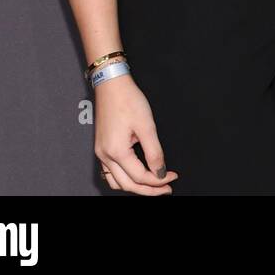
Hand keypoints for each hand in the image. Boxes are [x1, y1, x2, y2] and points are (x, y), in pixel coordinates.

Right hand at [94, 74, 178, 194]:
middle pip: (127, 184)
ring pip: (116, 182)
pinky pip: (110, 172)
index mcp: (116, 152)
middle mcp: (105, 155)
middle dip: (148, 189)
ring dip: (135, 186)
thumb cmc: (128, 100)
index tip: (173, 177)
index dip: (158, 181)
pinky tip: (136, 174)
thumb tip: (160, 172)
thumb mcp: (147, 126)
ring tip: (153, 184)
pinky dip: (124, 178)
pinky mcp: (101, 147)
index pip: (140, 177)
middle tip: (166, 188)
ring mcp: (101, 152)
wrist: (112, 85)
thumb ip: (154, 152)